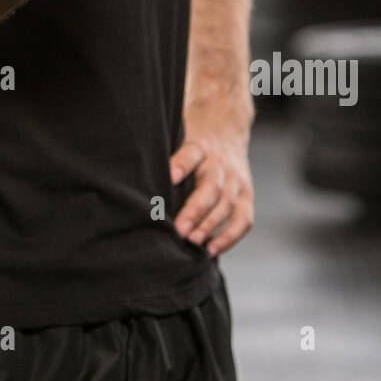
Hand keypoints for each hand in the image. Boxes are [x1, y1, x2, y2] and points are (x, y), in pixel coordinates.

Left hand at [169, 117, 253, 255]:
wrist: (226, 129)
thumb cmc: (192, 142)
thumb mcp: (178, 136)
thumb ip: (164, 154)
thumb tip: (134, 177)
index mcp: (200, 146)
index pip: (191, 154)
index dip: (181, 165)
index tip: (171, 178)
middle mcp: (220, 163)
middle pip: (211, 186)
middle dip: (196, 211)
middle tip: (179, 230)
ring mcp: (236, 180)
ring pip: (228, 204)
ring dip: (211, 226)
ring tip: (194, 242)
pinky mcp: (247, 195)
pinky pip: (244, 219)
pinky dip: (230, 237)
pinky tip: (212, 250)